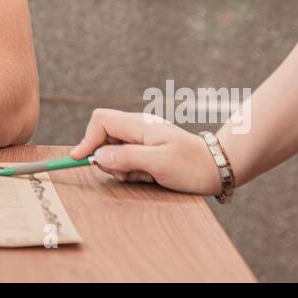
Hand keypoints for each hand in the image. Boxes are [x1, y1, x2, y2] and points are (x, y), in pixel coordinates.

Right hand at [69, 109, 221, 195]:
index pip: (101, 121)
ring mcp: (141, 139)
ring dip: (121, 168)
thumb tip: (98, 156)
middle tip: (126, 174)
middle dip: (106, 158)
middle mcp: (137, 129)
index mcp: (139, 125)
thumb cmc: (192, 165)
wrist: (217, 168)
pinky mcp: (146, 151)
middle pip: (103, 137)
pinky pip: (126, 160)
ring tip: (144, 176)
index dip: (87, 139)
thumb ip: (127, 157)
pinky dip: (131, 171)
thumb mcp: (159, 162)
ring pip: (113, 151)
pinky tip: (149, 176)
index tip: (80, 159)